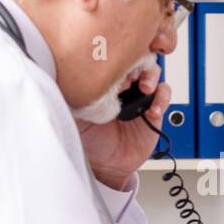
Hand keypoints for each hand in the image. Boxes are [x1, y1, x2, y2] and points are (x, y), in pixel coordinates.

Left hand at [76, 62, 170, 189]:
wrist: (105, 166)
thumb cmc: (89, 141)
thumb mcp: (74, 113)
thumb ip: (72, 94)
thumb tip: (60, 73)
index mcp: (104, 80)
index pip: (114, 57)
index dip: (116, 56)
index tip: (111, 64)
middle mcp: (123, 85)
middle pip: (136, 58)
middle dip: (136, 60)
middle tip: (129, 73)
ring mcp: (139, 96)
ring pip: (153, 72)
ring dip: (151, 76)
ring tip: (144, 87)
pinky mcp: (154, 110)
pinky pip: (164, 95)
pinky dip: (161, 98)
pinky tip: (152, 110)